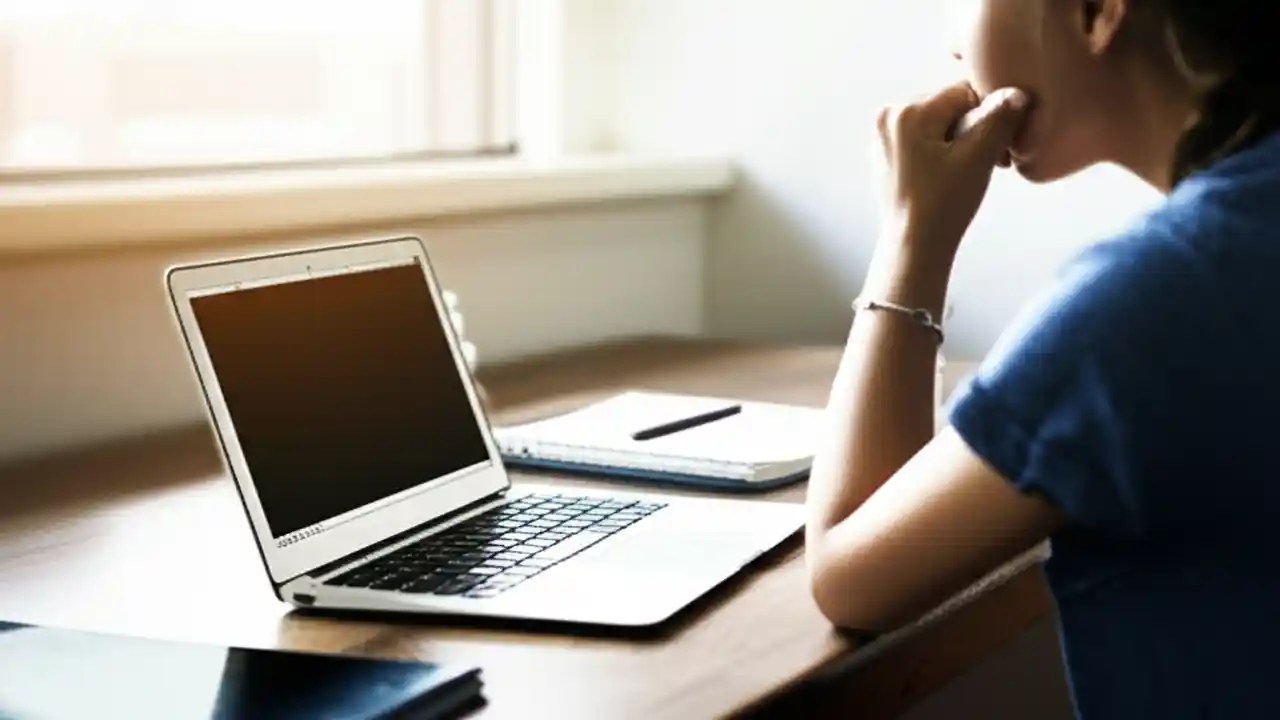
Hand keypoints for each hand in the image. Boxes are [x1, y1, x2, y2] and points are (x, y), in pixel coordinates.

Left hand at [876, 82, 1029, 264]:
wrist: (914, 245)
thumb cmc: (943, 206)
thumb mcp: (978, 158)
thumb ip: (999, 119)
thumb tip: (1017, 91)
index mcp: (906, 112)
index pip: (963, 92)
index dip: (987, 116)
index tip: (993, 147)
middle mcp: (887, 116)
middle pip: (949, 106)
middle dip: (971, 129)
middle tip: (981, 162)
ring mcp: (883, 135)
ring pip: (938, 122)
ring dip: (958, 140)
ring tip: (962, 172)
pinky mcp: (885, 153)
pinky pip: (923, 137)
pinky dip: (940, 150)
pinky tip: (945, 175)